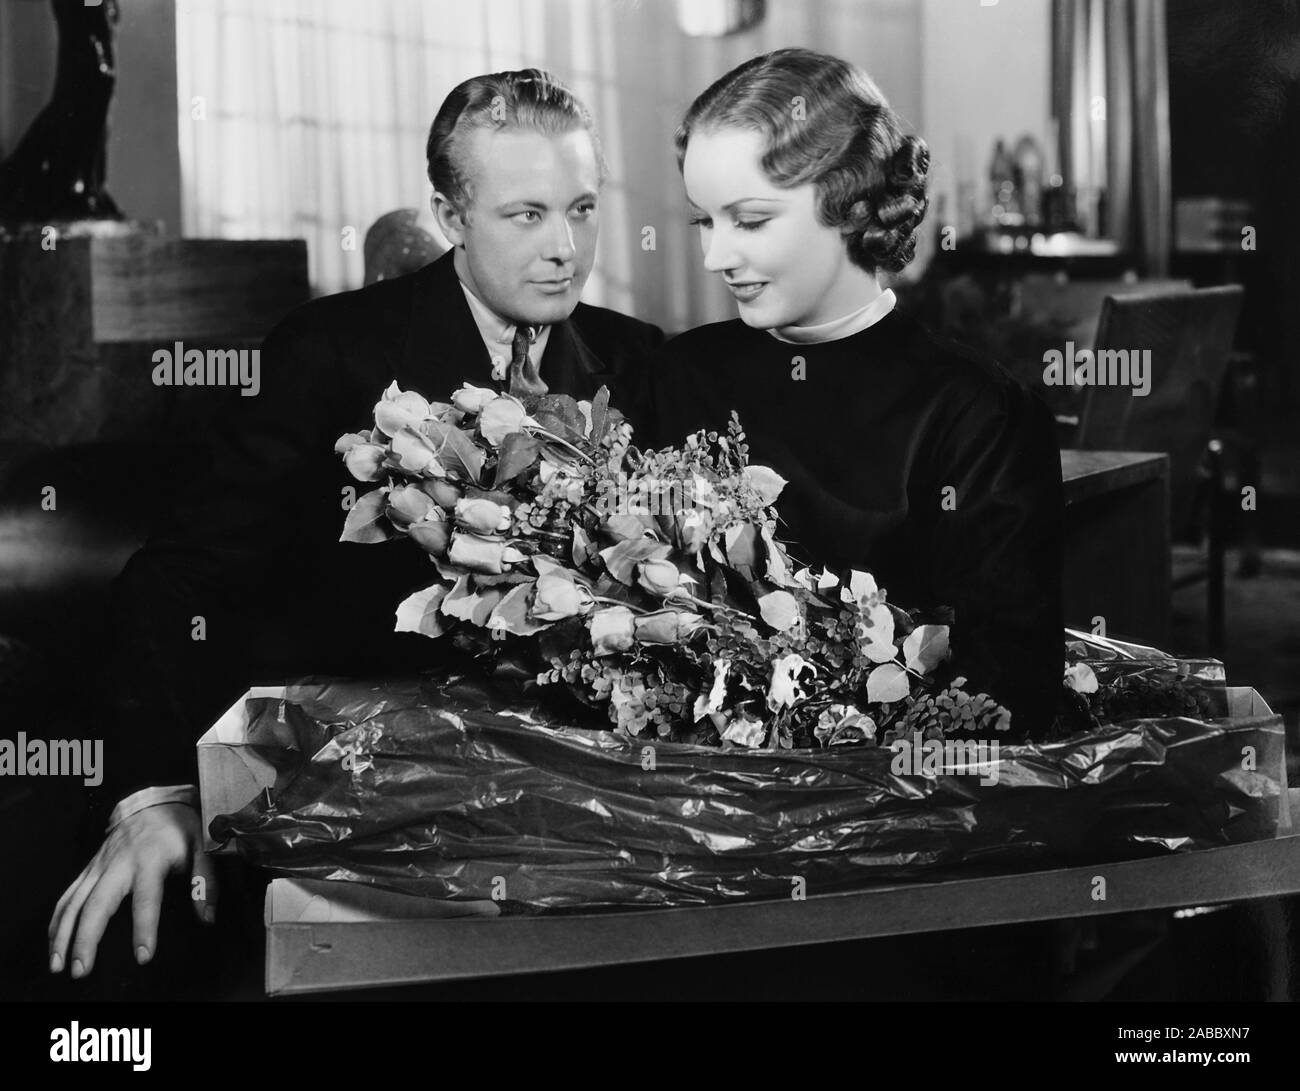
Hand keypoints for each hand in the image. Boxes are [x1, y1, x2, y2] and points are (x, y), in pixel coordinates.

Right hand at [47, 803, 217, 977]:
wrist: (153, 801)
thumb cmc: (179, 827)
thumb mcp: (202, 847)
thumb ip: (206, 882)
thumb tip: (207, 917)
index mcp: (150, 859)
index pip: (147, 899)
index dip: (145, 928)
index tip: (143, 955)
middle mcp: (119, 864)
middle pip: (98, 904)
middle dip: (86, 938)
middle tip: (82, 968)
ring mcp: (100, 867)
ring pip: (75, 902)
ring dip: (62, 935)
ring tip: (57, 965)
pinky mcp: (89, 869)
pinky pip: (68, 896)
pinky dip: (57, 921)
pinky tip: (54, 943)